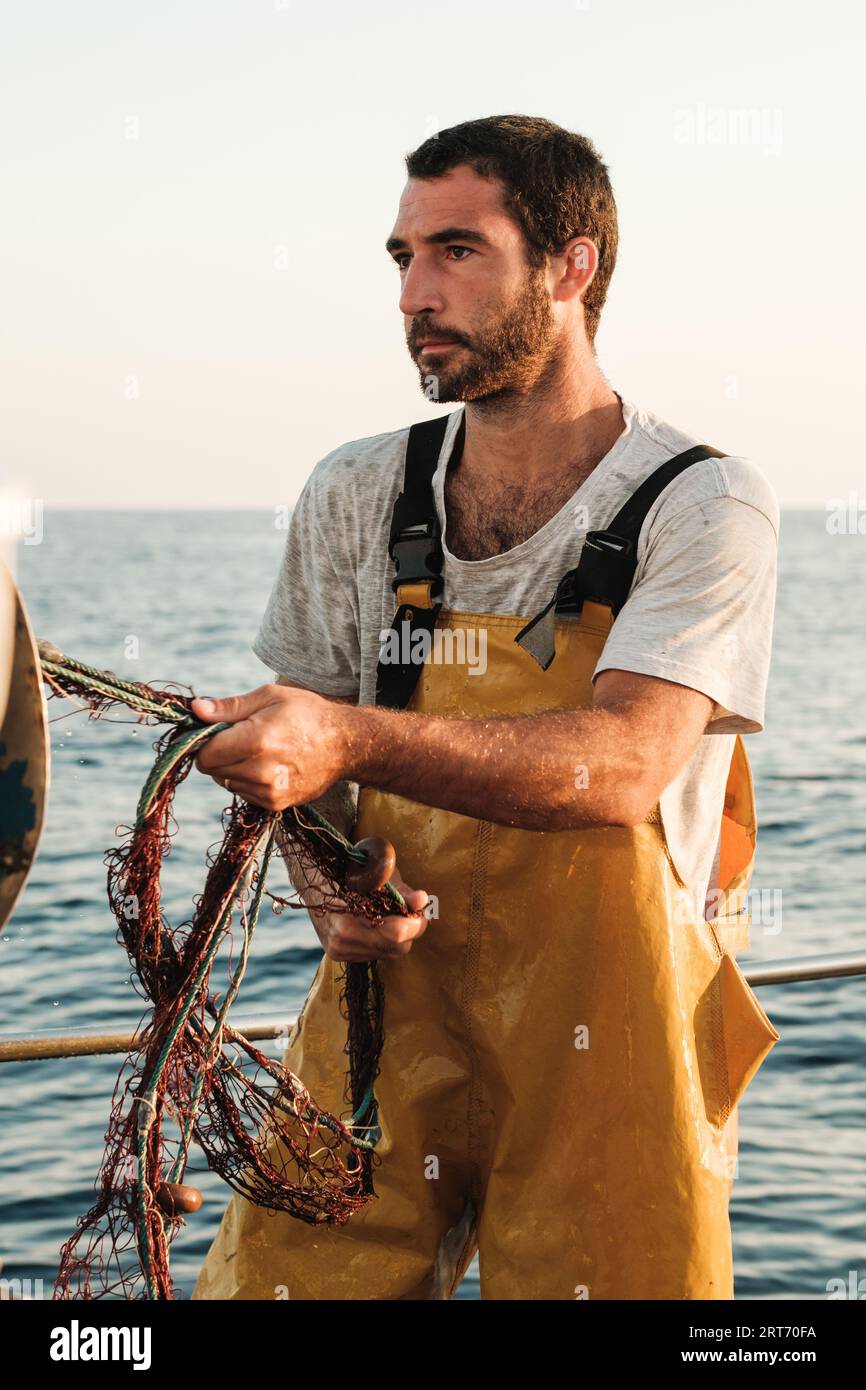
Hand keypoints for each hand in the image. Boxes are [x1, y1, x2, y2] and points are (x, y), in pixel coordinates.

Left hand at [190, 683, 351, 809]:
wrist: (345, 745)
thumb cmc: (307, 713)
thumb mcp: (269, 697)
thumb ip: (229, 708)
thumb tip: (195, 710)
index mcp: (257, 740)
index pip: (205, 754)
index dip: (204, 741)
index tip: (216, 730)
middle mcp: (262, 771)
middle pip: (212, 770)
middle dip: (218, 752)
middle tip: (240, 737)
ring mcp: (270, 792)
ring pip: (226, 782)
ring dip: (232, 767)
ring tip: (259, 750)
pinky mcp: (276, 804)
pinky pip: (243, 792)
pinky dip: (247, 778)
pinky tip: (268, 764)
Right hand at [308, 864, 429, 962]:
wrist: (311, 878)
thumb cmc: (346, 870)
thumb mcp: (375, 875)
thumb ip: (400, 891)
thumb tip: (423, 900)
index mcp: (345, 923)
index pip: (395, 934)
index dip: (414, 921)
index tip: (420, 906)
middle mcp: (341, 943)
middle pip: (396, 947)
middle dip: (410, 928)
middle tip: (411, 907)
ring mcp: (339, 951)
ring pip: (390, 952)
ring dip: (398, 934)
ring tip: (392, 911)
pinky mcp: (340, 954)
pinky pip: (377, 952)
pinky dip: (384, 938)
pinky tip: (377, 921)